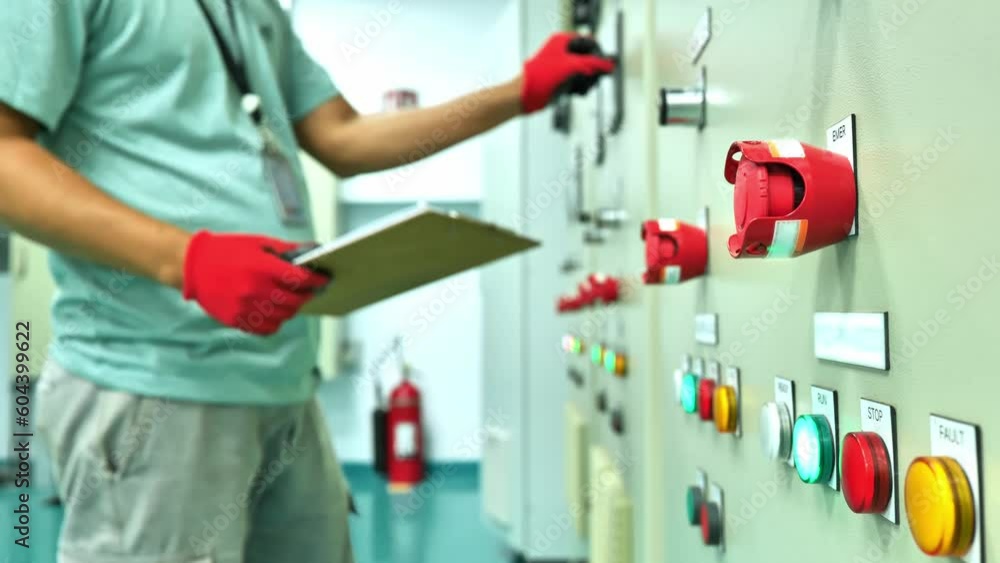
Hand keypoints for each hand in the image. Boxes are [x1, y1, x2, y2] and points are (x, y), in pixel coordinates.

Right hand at [182, 231, 329, 334]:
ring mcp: (245, 307)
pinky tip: (275, 313)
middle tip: (310, 292)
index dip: (316, 281)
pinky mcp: (236, 320)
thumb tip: (314, 251)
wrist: (194, 266)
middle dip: (306, 296)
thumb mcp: (258, 243)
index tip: (324, 280)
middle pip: (294, 300)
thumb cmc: (228, 251)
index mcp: (262, 267)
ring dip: (291, 309)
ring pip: (283, 317)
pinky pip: (266, 329)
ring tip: (292, 301)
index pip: (300, 279)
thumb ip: (286, 250)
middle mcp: (255, 289)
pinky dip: (275, 322)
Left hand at [521, 33, 615, 113]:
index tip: (605, 65)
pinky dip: (580, 86)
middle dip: (593, 69)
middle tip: (595, 77)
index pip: (588, 42)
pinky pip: (577, 80)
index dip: (598, 53)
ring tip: (584, 86)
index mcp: (562, 41)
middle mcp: (562, 51)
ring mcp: (562, 66)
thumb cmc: (539, 78)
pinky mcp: (561, 79)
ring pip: (584, 70)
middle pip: (588, 57)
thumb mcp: (571, 66)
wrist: (525, 96)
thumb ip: (592, 63)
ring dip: (587, 80)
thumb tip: (607, 64)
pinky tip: (578, 92)